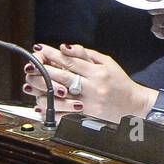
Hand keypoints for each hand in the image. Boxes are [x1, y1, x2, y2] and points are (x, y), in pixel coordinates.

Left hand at [22, 43, 153, 120]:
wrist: (134, 105)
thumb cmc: (120, 82)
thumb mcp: (108, 62)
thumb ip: (87, 54)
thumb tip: (66, 47)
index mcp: (98, 72)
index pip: (71, 61)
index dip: (53, 54)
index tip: (40, 49)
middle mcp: (93, 87)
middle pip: (62, 77)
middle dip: (43, 70)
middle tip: (30, 65)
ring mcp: (89, 103)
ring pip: (61, 96)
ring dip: (42, 90)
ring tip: (30, 84)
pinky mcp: (87, 116)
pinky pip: (65, 114)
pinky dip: (51, 110)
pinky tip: (40, 105)